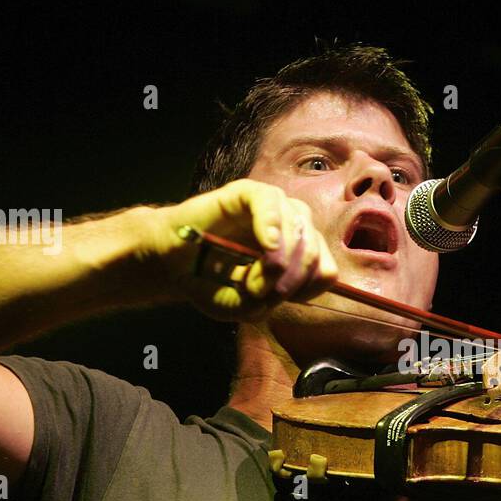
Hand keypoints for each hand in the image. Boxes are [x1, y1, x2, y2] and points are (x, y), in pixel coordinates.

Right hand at [142, 179, 337, 321]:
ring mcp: (274, 209)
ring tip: (248, 277)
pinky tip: (266, 244)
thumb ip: (268, 300)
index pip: (327, 271)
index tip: (276, 298)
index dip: (306, 289)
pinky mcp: (249, 193)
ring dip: (278, 261)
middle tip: (256, 291)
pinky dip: (272, 225)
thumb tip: (280, 274)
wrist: (173, 264)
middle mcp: (292, 229)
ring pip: (299, 229)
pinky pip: (272, 202)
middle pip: (316, 252)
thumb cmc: (211, 283)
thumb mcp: (242, 307)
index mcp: (299, 256)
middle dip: (290, 279)